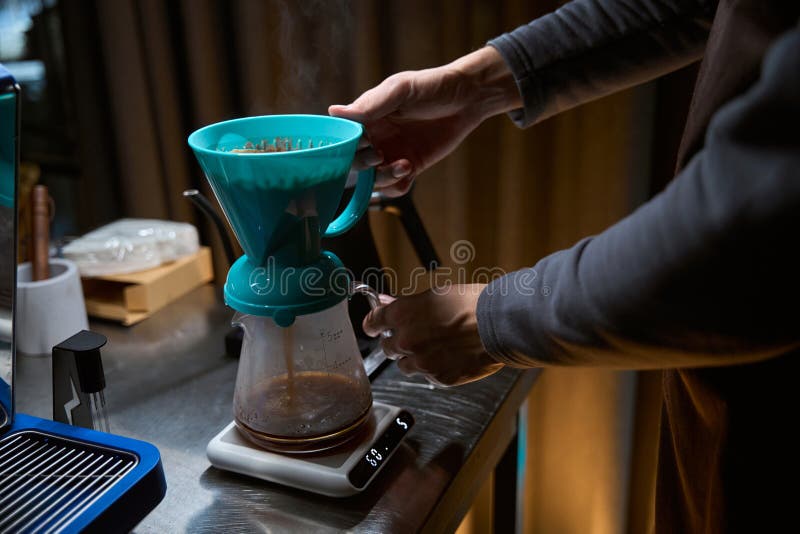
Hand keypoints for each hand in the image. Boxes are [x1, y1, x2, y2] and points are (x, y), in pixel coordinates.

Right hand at [329, 46, 520, 196]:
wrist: (466, 99)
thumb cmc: (432, 86)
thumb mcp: (400, 90)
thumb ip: (370, 104)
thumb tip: (334, 112)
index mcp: (365, 117)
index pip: (342, 138)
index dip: (345, 146)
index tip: (361, 143)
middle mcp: (374, 137)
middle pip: (353, 163)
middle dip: (364, 165)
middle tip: (381, 154)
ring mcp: (391, 154)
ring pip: (372, 180)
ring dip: (383, 178)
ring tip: (404, 165)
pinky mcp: (409, 167)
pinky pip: (394, 187)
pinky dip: (397, 186)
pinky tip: (409, 170)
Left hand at [363, 284, 503, 385]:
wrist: (499, 324)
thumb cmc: (472, 304)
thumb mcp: (435, 295)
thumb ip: (406, 304)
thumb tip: (386, 303)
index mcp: (403, 314)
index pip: (373, 322)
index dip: (372, 324)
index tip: (373, 327)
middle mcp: (407, 340)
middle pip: (387, 347)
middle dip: (397, 342)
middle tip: (414, 336)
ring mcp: (422, 362)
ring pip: (405, 365)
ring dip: (414, 358)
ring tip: (436, 347)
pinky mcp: (438, 378)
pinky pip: (427, 376)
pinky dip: (434, 369)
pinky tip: (450, 356)